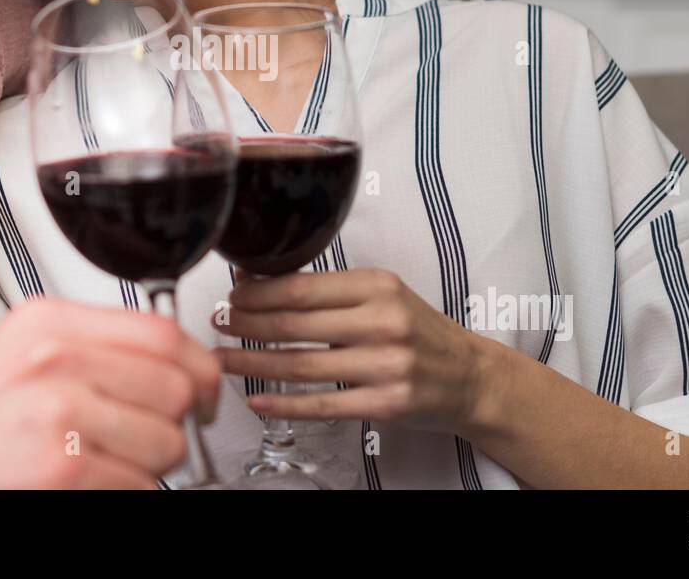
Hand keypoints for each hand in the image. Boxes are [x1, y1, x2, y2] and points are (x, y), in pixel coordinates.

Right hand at [0, 297, 219, 488]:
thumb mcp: (19, 356)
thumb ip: (91, 347)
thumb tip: (170, 362)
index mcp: (49, 323)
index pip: (163, 333)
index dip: (198, 367)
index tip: (203, 390)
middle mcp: (55, 359)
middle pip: (175, 387)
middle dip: (173, 422)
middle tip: (148, 438)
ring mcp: (57, 413)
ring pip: (166, 442)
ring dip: (149, 464)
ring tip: (104, 463)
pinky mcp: (59, 469)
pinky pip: (138, 484)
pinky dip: (126, 491)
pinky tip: (85, 484)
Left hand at [214, 269, 492, 433]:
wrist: (469, 377)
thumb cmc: (418, 332)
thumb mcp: (382, 295)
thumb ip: (329, 291)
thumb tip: (260, 282)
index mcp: (378, 286)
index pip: (303, 287)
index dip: (259, 293)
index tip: (232, 295)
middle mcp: (383, 322)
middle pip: (295, 324)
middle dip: (247, 324)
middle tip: (219, 323)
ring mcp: (386, 365)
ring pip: (302, 365)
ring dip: (254, 362)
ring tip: (224, 357)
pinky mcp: (386, 404)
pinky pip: (322, 405)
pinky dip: (284, 403)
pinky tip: (257, 397)